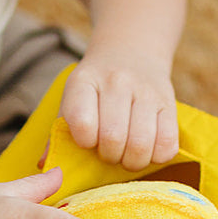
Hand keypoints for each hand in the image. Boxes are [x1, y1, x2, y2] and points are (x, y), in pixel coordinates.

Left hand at [59, 52, 178, 170]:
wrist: (130, 51)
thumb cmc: (95, 89)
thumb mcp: (72, 99)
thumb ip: (59, 133)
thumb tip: (47, 167)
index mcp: (84, 81)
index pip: (82, 122)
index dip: (85, 142)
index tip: (87, 141)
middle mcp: (116, 82)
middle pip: (113, 138)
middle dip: (109, 157)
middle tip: (109, 152)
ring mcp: (146, 91)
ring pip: (141, 144)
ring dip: (132, 161)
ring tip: (127, 154)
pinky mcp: (169, 103)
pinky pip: (167, 145)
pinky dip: (155, 156)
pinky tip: (147, 149)